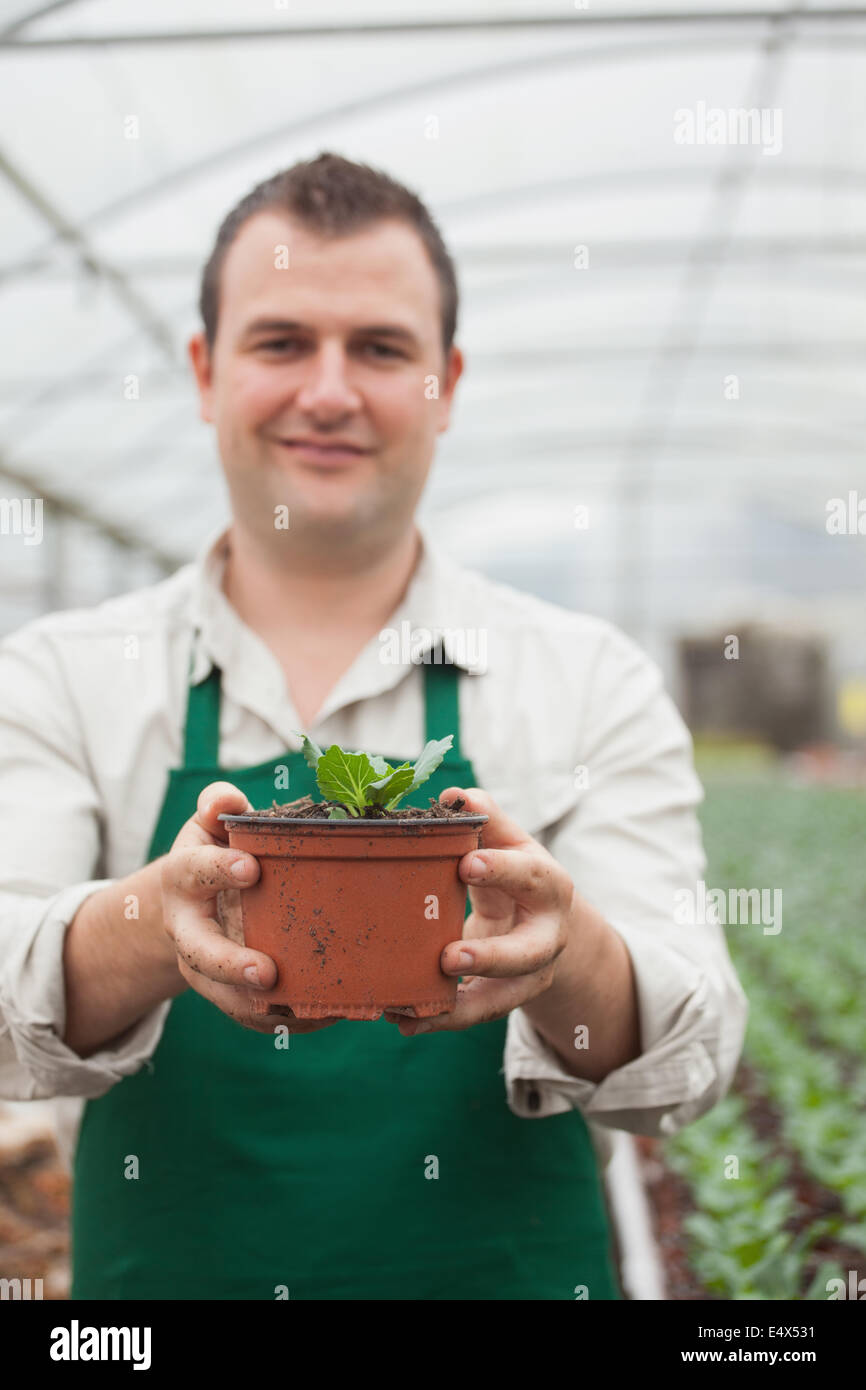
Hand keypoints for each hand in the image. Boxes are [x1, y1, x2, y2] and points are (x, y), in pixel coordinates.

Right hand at [159, 781, 340, 1035]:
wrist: (189, 906)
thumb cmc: (213, 853)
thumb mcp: (209, 824)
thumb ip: (217, 804)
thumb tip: (226, 799)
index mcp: (184, 878)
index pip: (196, 870)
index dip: (220, 868)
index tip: (251, 868)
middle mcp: (188, 930)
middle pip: (200, 954)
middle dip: (230, 965)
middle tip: (265, 973)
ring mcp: (205, 969)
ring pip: (225, 997)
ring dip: (262, 1008)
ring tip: (306, 1005)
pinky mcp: (228, 994)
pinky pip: (253, 1017)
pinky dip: (287, 1020)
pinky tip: (324, 1013)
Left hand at [383, 787, 573, 1035]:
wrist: (548, 923)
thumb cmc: (517, 872)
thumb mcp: (510, 841)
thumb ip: (486, 817)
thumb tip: (453, 795)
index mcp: (548, 886)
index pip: (529, 876)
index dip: (501, 870)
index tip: (466, 863)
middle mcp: (548, 937)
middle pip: (527, 953)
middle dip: (489, 958)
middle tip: (448, 959)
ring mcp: (530, 976)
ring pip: (500, 1000)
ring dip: (458, 1007)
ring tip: (412, 1009)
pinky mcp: (505, 1000)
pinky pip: (474, 1016)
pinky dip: (439, 1020)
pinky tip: (404, 1022)